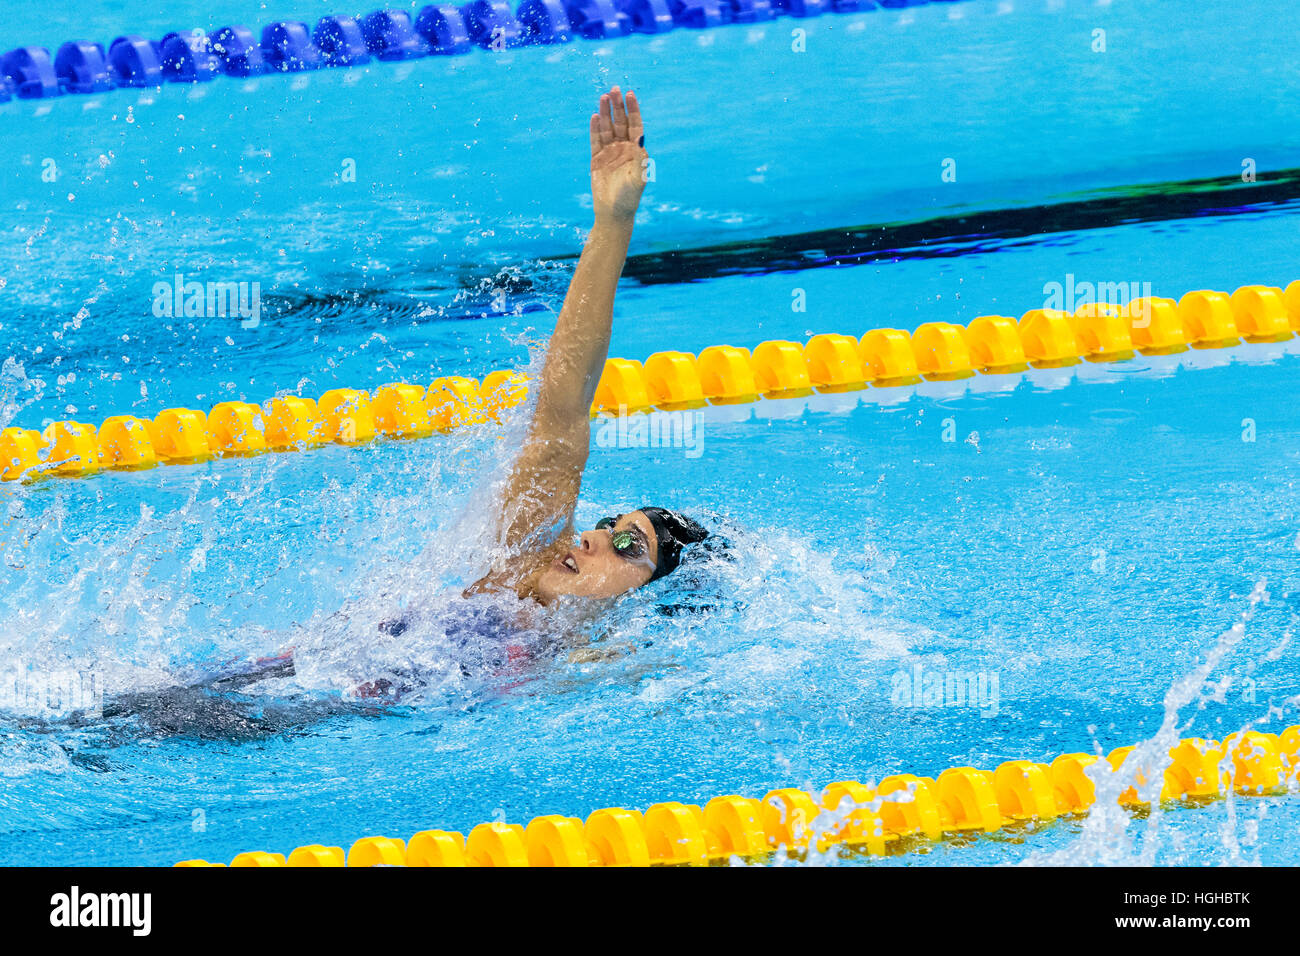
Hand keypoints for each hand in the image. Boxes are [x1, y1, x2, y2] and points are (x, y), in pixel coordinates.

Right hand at [589, 87, 647, 225]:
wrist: (613, 213)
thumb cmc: (629, 198)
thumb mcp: (638, 180)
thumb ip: (641, 162)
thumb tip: (641, 141)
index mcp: (636, 151)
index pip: (635, 125)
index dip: (633, 109)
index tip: (630, 94)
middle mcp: (623, 149)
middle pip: (621, 122)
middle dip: (618, 106)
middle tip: (614, 89)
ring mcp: (609, 153)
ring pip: (607, 128)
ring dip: (605, 113)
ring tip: (603, 97)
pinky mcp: (596, 159)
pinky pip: (595, 140)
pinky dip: (595, 128)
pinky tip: (594, 116)